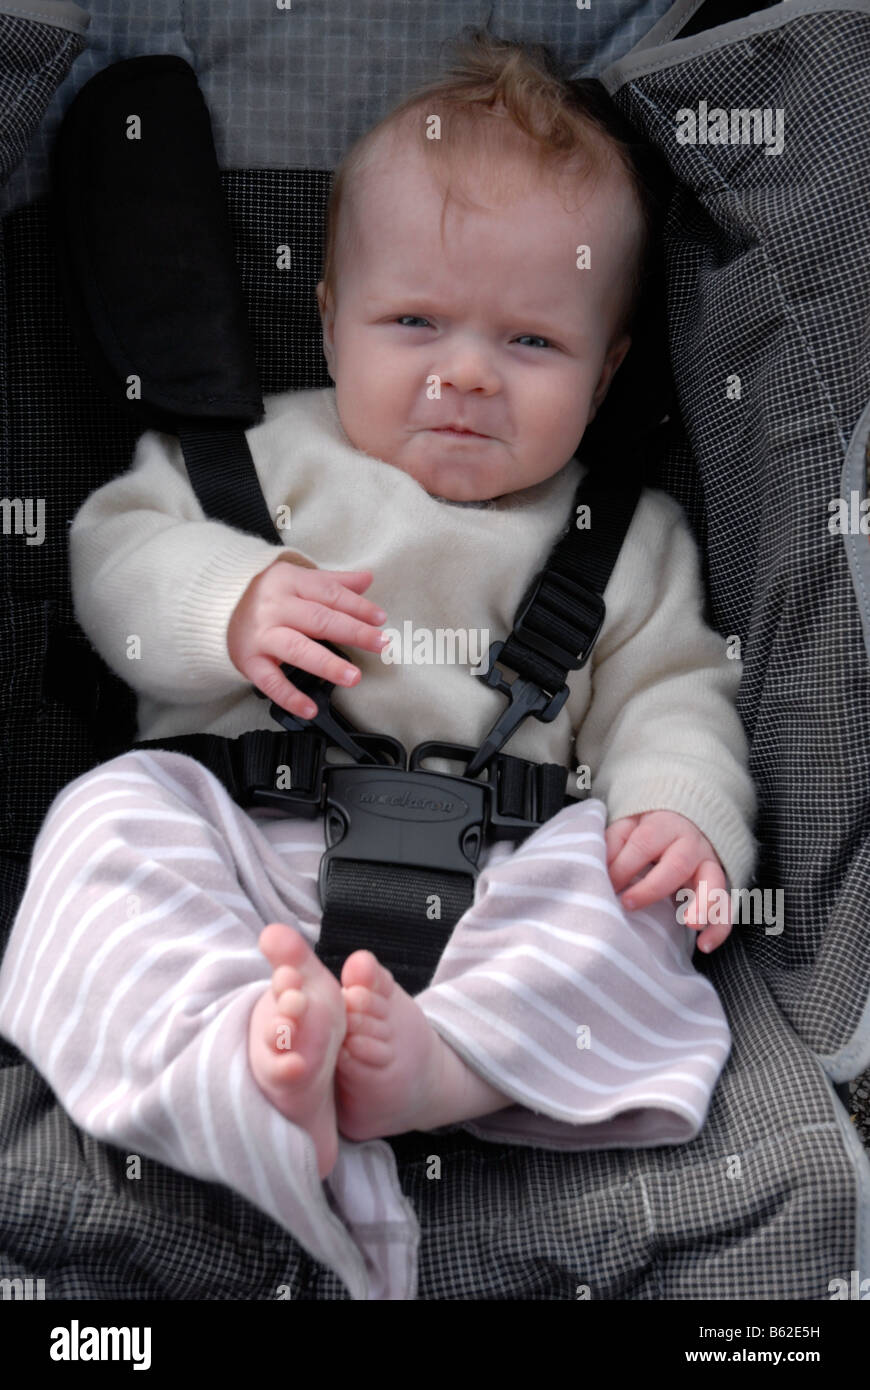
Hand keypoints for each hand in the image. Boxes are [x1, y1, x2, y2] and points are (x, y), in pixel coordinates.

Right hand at [227, 559, 387, 719]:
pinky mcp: (248, 660)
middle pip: (319, 619)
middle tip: (380, 644)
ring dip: (328, 664)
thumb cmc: (260, 592)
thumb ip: (332, 582)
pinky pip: (271, 681)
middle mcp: (275, 607)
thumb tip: (367, 578)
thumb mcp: (294, 578)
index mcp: (289, 582)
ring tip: (354, 677)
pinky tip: (310, 708)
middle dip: (353, 632)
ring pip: (298, 649)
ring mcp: (261, 635)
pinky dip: (290, 697)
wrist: (208, 605)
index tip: (380, 619)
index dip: (357, 606)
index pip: (329, 594)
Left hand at [605, 809, 731, 952]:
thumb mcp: (626, 826)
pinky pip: (726, 907)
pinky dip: (719, 927)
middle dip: (653, 888)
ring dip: (703, 904)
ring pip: (713, 882)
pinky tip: (704, 945)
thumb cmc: (646, 830)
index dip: (624, 866)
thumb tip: (600, 870)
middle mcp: (690, 843)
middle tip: (629, 905)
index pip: (645, 843)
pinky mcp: (718, 886)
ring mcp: (708, 864)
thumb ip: (613, 844)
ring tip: (690, 924)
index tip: (608, 885)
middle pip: (678, 863)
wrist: (683, 819)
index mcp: (664, 825)